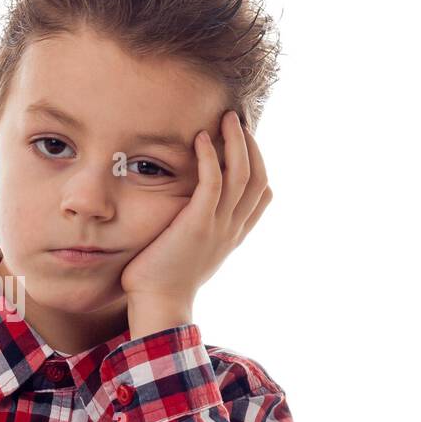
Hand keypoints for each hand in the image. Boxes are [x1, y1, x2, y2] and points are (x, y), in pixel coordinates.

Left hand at [120, 110, 271, 319]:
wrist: (158, 303)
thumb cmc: (163, 279)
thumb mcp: (191, 252)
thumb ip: (199, 231)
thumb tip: (187, 216)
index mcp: (233, 235)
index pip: (262, 195)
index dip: (259, 164)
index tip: (246, 143)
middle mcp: (232, 229)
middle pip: (259, 178)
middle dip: (252, 146)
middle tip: (238, 121)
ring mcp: (218, 226)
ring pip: (242, 175)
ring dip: (237, 142)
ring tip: (227, 118)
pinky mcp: (197, 224)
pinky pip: (213, 182)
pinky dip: (210, 157)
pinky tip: (201, 138)